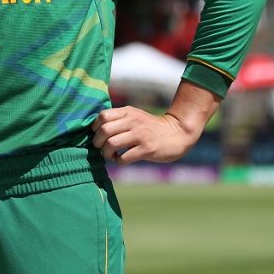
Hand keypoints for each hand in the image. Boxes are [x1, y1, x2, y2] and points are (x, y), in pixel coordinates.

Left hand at [91, 80, 220, 163]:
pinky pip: (124, 157)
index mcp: (128, 112)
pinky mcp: (147, 149)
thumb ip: (118, 118)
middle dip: (97, 142)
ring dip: (106, 153)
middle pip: (104, 130)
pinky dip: (118, 161)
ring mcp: (140, 135)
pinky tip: (120, 159)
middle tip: (100, 147)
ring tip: (110, 155)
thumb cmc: (150, 127)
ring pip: (111, 144)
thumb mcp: (135, 115)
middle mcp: (133, 122)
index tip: (97, 134)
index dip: (95, 127)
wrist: (178, 133)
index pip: (103, 116)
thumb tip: (95, 128)